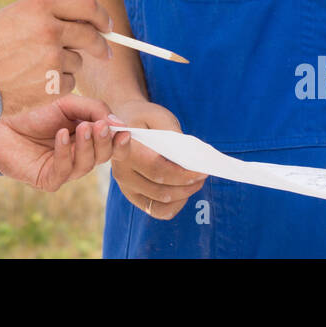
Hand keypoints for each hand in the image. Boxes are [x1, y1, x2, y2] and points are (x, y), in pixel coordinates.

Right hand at [0, 0, 113, 114]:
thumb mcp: (17, 16)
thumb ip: (50, 15)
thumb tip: (87, 24)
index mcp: (40, 6)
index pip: (87, 5)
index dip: (101, 17)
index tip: (106, 26)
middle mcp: (50, 29)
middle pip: (90, 36)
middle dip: (101, 46)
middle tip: (105, 53)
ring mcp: (52, 58)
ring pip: (77, 62)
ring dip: (66, 66)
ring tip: (37, 68)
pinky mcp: (52, 84)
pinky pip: (69, 83)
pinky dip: (57, 85)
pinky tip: (34, 83)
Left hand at [0, 95, 127, 190]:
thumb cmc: (34, 110)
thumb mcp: (67, 103)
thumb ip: (93, 108)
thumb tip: (118, 122)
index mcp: (88, 138)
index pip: (112, 144)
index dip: (121, 140)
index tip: (126, 131)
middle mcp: (80, 155)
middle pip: (104, 156)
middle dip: (105, 142)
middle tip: (101, 127)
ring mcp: (65, 169)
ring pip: (87, 164)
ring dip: (87, 146)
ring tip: (80, 127)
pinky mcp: (49, 179)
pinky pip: (64, 170)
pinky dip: (65, 152)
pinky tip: (61, 136)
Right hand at [109, 98, 205, 219]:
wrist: (125, 123)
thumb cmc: (144, 118)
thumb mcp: (159, 116)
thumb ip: (172, 134)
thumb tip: (190, 157)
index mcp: (124, 148)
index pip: (154, 167)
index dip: (180, 173)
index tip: (201, 170)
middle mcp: (121, 171)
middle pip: (161, 187)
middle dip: (188, 182)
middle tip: (204, 173)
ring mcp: (126, 187)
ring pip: (161, 201)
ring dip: (184, 194)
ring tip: (197, 181)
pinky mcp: (133, 196)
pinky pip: (157, 210)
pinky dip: (175, 205)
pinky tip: (184, 192)